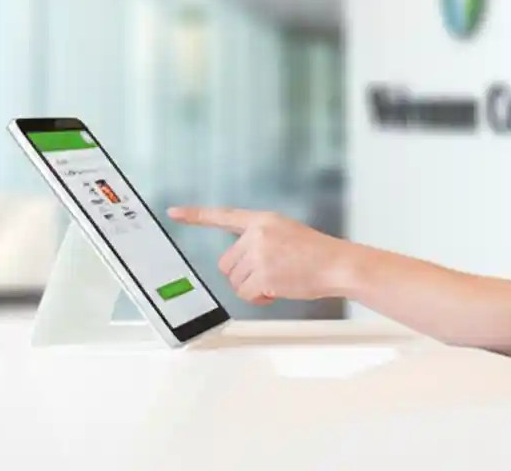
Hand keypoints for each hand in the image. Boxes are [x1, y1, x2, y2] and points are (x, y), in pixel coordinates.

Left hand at [167, 207, 353, 304]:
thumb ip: (258, 240)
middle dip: (241, 275)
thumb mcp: (285, 233)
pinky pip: (246, 293)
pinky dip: (260, 298)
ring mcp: (259, 253)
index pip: (223, 216)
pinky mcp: (263, 273)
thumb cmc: (315, 253)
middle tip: (265, 276)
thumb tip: (238, 263)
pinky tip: (278, 290)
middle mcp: (257, 233)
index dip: (196, 215)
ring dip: (252, 287)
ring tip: (277, 280)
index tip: (173, 212)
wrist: (337, 264)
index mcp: (262, 220)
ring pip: (235, 280)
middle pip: (226, 263)